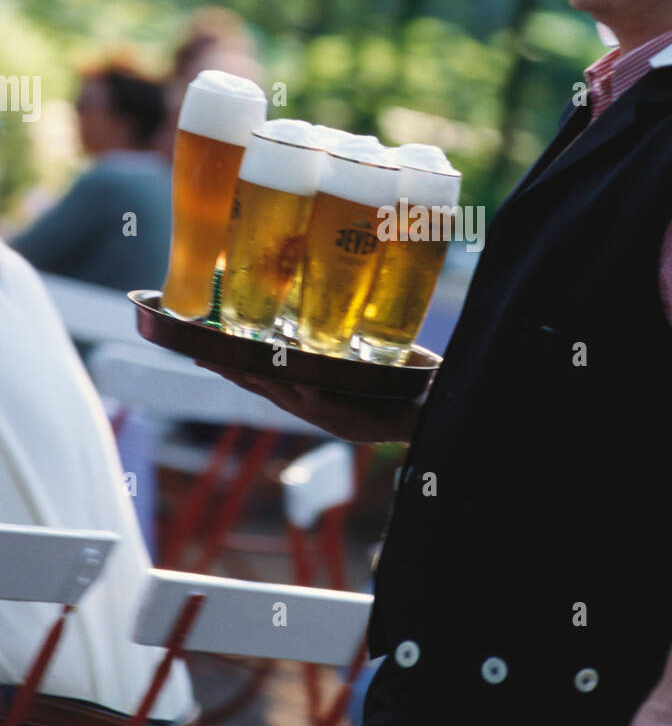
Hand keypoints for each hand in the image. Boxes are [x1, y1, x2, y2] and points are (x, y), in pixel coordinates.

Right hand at [196, 365, 421, 443]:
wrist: (418, 414)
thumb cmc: (392, 387)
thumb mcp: (356, 367)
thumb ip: (337, 345)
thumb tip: (326, 311)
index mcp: (305, 391)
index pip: (261, 376)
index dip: (232, 365)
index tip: (203, 350)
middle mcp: (306, 402)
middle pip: (259, 384)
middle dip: (229, 370)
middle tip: (199, 354)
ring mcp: (321, 409)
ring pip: (280, 392)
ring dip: (255, 378)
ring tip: (229, 363)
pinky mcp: (342, 413)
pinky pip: (317, 398)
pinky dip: (304, 389)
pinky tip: (290, 378)